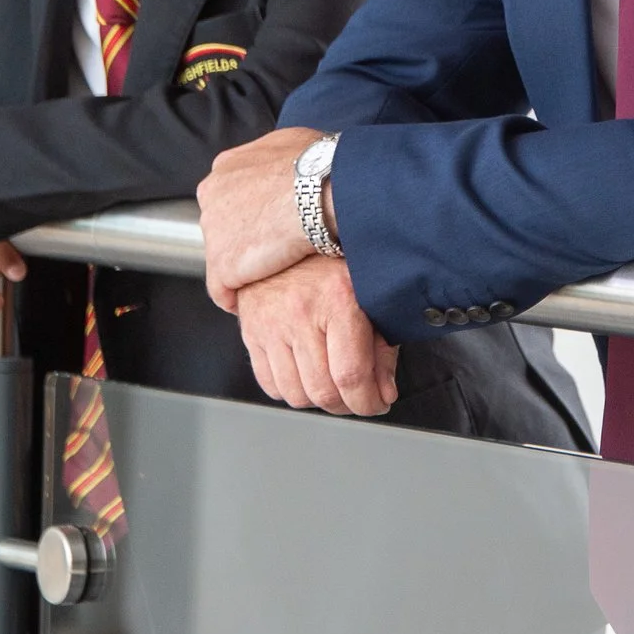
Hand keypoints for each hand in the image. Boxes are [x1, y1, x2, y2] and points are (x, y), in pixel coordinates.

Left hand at [199, 126, 327, 310]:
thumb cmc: (320, 163)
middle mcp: (211, 196)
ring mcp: (213, 232)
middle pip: (223, 227)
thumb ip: (274, 157)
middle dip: (244, 240)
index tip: (271, 225)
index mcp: (225, 168)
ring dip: (244, 269)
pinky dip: (236, 298)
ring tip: (271, 279)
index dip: (251, 214)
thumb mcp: (292, 143)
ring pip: (223, 258)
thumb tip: (288, 162)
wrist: (324, 189)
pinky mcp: (223, 265)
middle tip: (274, 253)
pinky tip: (253, 302)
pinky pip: (223, 290)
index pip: (230, 197)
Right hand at [236, 256, 399, 416]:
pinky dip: (292, 391)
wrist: (296, 227)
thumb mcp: (373, 294)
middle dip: (349, 406)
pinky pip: (269, 382)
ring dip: (320, 401)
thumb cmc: (340, 258)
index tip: (379, 403)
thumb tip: (383, 393)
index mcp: (339, 299)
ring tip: (337, 387)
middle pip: (322, 391)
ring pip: (295, 393)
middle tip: (361, 398)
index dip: (369, 402)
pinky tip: (309, 376)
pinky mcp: (251, 329)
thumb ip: (382, 346)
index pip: (351, 376)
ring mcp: (270, 322)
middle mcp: (300, 312)